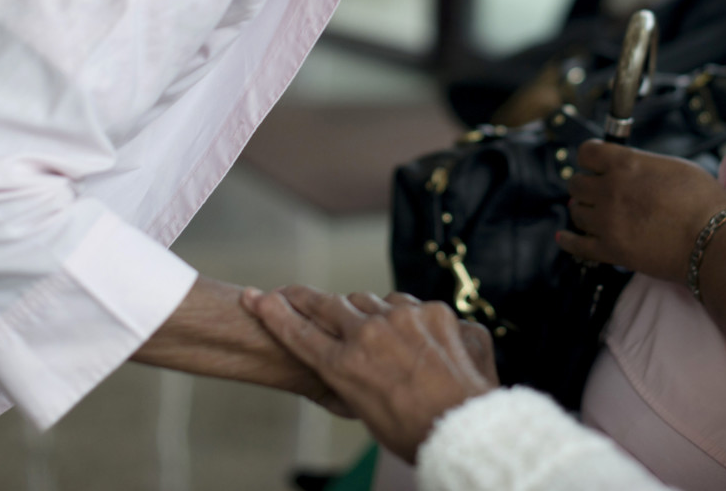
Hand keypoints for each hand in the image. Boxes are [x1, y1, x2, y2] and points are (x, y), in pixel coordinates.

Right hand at [241, 286, 497, 462]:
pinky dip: (406, 318)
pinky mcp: (433, 311)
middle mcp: (368, 334)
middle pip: (328, 304)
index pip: (298, 331)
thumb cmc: (414, 433)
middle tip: (292, 293)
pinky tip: (412, 335)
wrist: (468, 429)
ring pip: (372, 300)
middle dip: (307, 299)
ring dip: (366, 311)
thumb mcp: (365, 410)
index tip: (257, 296)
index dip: (275, 313)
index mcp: (343, 365)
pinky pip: (410, 305)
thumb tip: (345, 362)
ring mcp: (403, 317)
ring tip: (368, 326)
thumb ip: (351, 376)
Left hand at [558, 140, 725, 281]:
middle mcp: (609, 190)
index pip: (586, 152)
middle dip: (586, 186)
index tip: (594, 164)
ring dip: (584, 211)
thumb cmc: (703, 201)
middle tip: (597, 191)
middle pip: (576, 183)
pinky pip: (577, 245)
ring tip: (594, 213)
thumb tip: (627, 168)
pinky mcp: (610, 251)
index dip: (590, 158)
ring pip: (576, 212)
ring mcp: (607, 222)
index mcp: (625, 164)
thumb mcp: (672, 166)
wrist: (713, 241)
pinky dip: (568, 240)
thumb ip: (641, 164)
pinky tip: (564, 237)